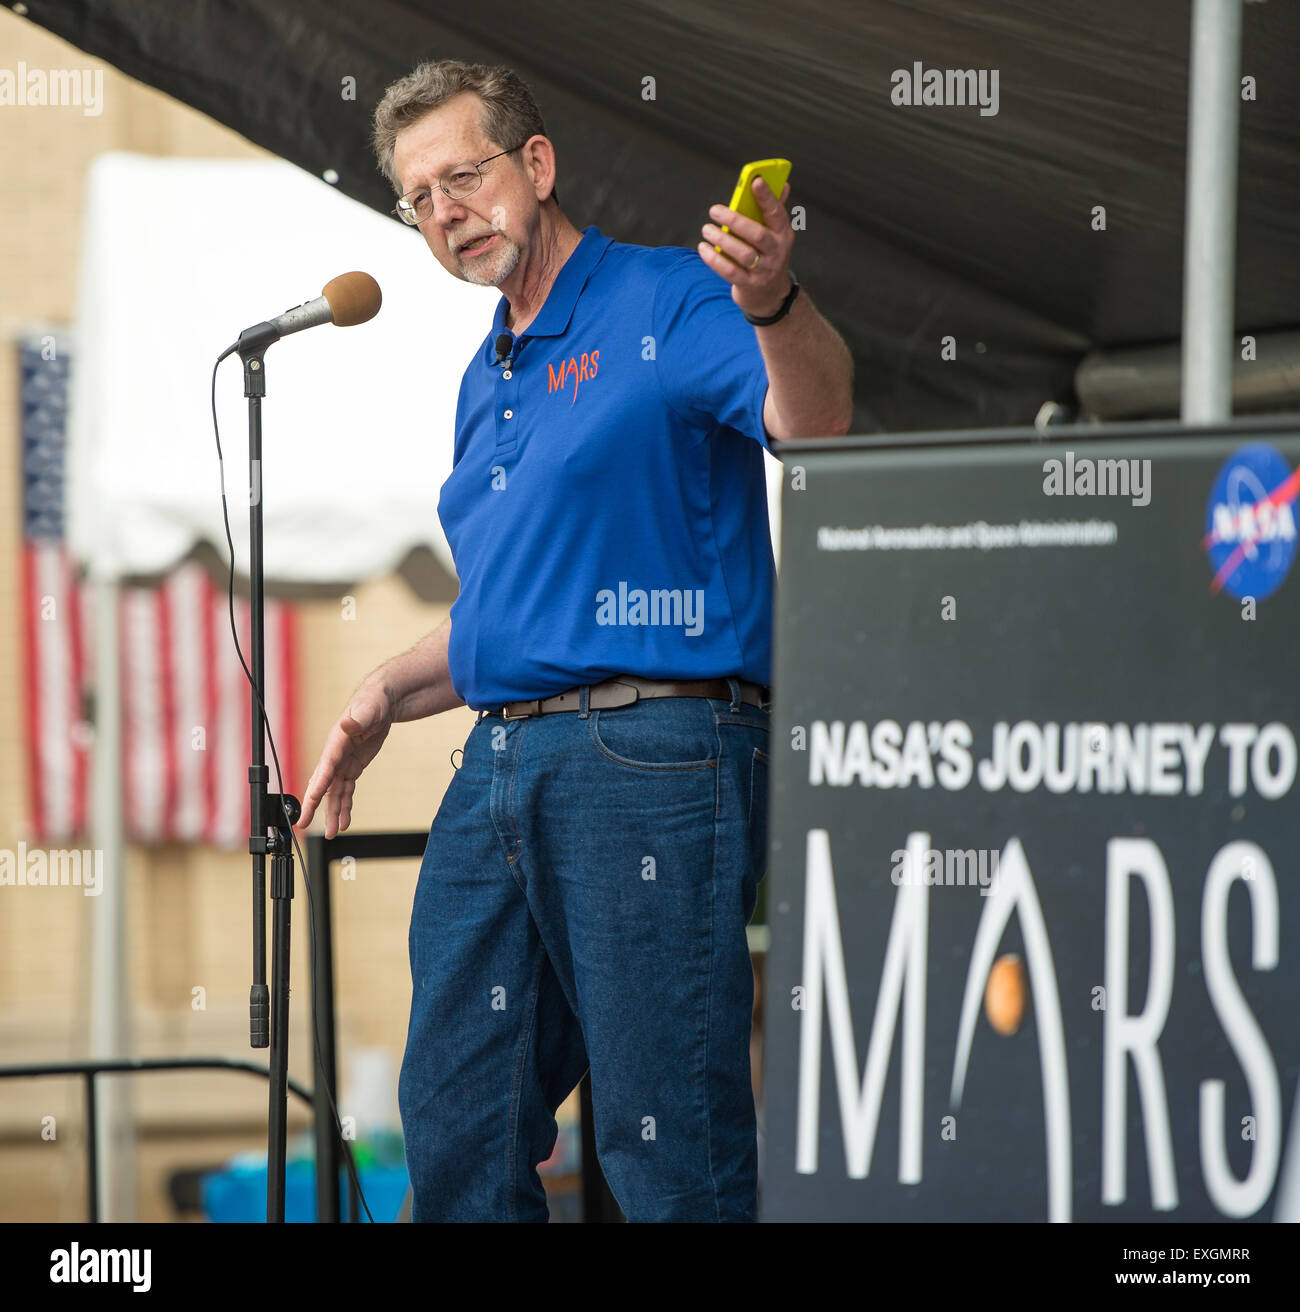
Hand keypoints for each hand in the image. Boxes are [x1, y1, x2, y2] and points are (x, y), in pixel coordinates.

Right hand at [295, 678, 394, 838]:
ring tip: (331, 833)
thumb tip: (348, 723)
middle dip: (313, 805)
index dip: (318, 784)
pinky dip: (345, 806)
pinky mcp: (352, 768)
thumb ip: (358, 717)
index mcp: (336, 742)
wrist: (379, 704)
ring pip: (334, 793)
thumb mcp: (369, 708)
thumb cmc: (372, 702)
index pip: (325, 766)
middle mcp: (335, 756)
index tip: (311, 800)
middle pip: (322, 784)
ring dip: (331, 813)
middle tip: (302, 824)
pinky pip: (346, 791)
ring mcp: (342, 764)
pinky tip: (344, 822)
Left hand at [697, 176, 794, 319]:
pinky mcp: (750, 285)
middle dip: (734, 220)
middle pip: (757, 234)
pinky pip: (730, 272)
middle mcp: (777, 251)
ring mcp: (764, 270)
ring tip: (706, 229)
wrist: (770, 295)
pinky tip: (703, 248)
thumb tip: (783, 183)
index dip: (766, 196)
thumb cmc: (767, 256)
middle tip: (714, 210)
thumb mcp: (775, 235)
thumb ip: (773, 210)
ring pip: (743, 254)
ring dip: (722, 240)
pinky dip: (714, 260)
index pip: (776, 212)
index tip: (754, 180)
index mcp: (783, 233)